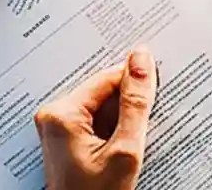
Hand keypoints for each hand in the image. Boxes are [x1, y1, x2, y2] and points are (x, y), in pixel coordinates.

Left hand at [34, 46, 156, 189]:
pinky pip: (95, 120)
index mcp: (62, 114)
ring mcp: (58, 127)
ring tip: (128, 145)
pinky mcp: (66, 138)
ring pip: (102, 106)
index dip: (137, 84)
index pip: (108, 77)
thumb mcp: (125, 151)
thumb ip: (136, 104)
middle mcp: (54, 115)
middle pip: (104, 91)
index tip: (157, 94)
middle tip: (140, 130)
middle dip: (128, 105)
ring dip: (122, 119)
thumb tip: (142, 61)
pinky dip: (113, 129)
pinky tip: (120, 148)